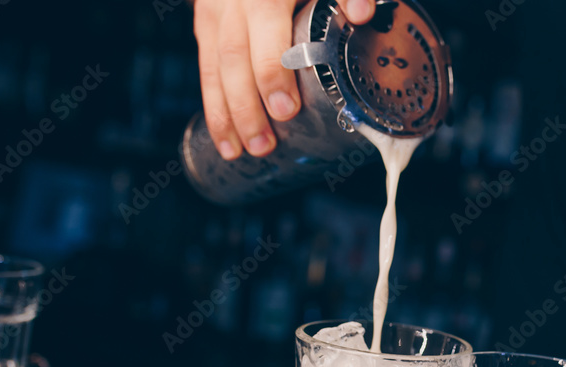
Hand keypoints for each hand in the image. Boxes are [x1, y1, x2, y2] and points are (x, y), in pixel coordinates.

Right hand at [192, 0, 376, 159]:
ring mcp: (214, 12)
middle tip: (263, 145)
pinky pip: (204, 67)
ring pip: (212, 67)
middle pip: (233, 59)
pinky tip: (224, 137)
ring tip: (238, 152)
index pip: (265, 37)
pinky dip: (213, 105)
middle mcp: (233, 2)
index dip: (272, 74)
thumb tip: (362, 14)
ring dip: (224, 115)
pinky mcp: (206, 23)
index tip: (286, 110)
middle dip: (246, 108)